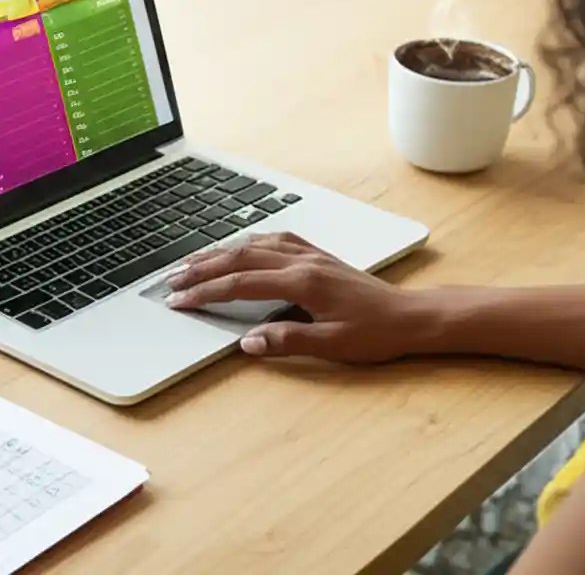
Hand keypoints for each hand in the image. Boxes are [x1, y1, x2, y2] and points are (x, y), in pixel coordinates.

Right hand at [164, 232, 432, 361]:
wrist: (413, 316)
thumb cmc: (377, 332)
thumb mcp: (333, 345)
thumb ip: (288, 342)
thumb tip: (248, 343)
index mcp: (303, 282)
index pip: (240, 284)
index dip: (206, 292)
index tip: (180, 300)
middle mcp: (303, 262)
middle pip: (240, 257)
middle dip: (202, 267)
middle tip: (172, 278)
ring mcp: (311, 255)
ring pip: (254, 244)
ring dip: (220, 252)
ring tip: (193, 261)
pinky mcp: (318, 257)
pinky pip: (274, 240)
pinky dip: (248, 242)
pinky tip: (239, 247)